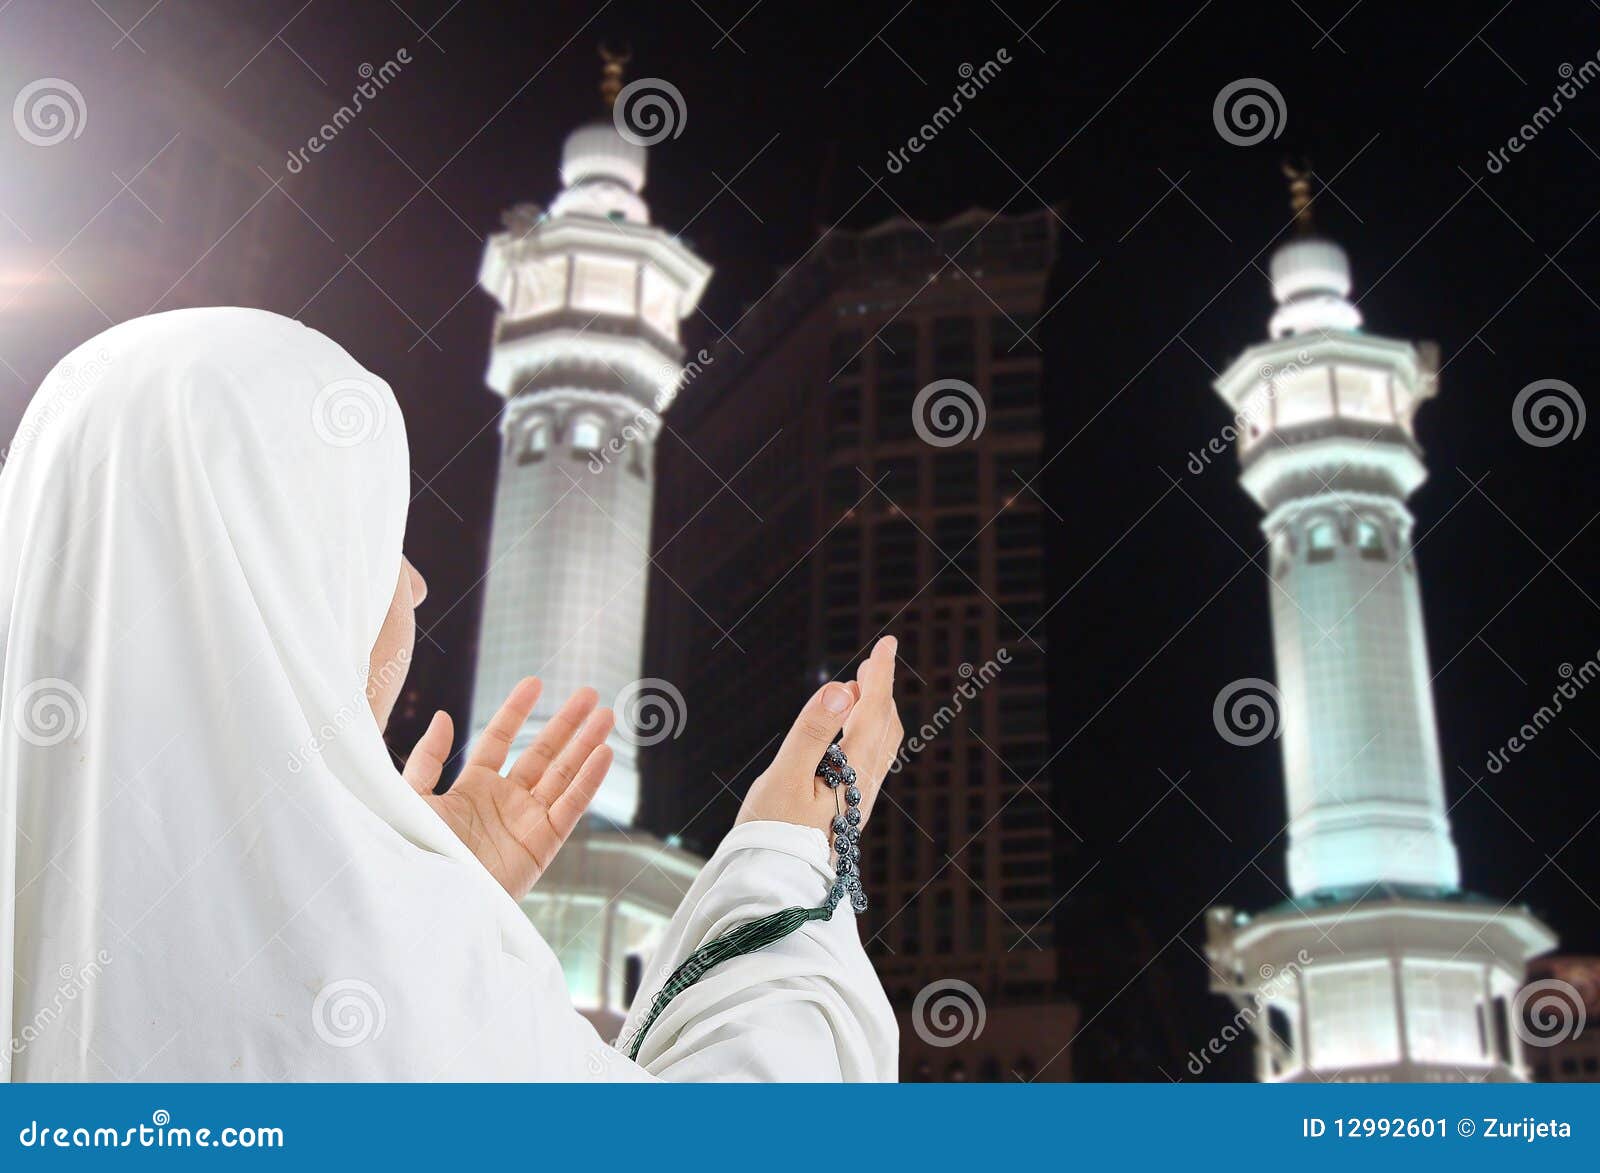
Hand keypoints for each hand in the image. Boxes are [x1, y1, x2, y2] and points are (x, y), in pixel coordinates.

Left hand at [403, 679, 613, 899]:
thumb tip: (442, 716)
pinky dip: (588, 780)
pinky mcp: (543, 845)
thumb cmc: (415, 852)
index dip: (517, 711)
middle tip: (589, 694)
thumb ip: (427, 759)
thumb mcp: (412, 798)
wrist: (431, 898)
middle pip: (543, 754)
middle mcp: (504, 802)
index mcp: (472, 789)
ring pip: (564, 775)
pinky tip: (603, 753)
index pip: (500, 741)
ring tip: (606, 715)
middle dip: (566, 723)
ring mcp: (527, 822)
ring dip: (586, 745)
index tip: (534, 682)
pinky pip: (570, 806)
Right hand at [736, 636, 902, 843]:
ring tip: (860, 688)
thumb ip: (811, 733)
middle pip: (884, 727)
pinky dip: (864, 733)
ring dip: (874, 711)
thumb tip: (841, 690)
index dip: (880, 676)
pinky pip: (868, 761)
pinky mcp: (846, 810)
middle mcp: (864, 787)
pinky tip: (845, 734)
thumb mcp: (784, 778)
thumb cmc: (771, 833)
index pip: (873, 713)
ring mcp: (857, 801)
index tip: (886, 645)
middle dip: (881, 690)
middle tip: (874, 660)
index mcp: (853, 774)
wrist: (771, 886)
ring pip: (880, 745)